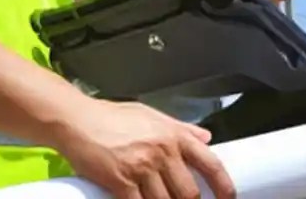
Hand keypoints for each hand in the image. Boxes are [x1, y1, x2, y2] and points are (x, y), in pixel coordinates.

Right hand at [55, 97, 235, 198]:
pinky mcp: (121, 182)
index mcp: (173, 135)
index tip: (228, 197)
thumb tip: (206, 139)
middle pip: (189, 193)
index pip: (210, 163)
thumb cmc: (111, 117)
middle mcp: (162, 152)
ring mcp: (142, 168)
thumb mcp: (151, 115)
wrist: (77, 120)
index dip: (224, 186)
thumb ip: (181, 129)